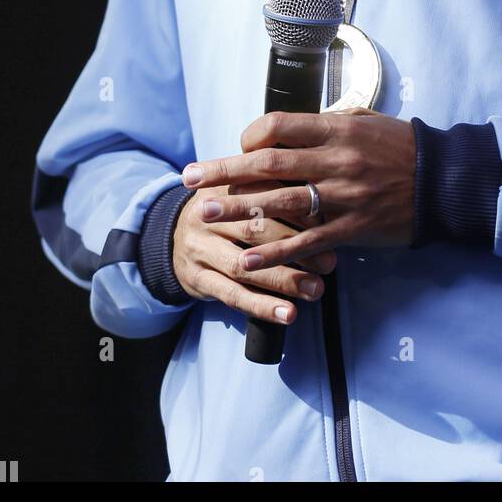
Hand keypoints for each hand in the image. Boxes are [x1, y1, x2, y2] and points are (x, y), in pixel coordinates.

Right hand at [172, 183, 336, 324]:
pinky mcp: (197, 279)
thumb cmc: (224, 211)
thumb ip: (273, 186)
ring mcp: (200, 249)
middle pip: (254, 230)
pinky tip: (288, 315)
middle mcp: (207, 216)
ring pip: (245, 267)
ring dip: (284, 281)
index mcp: (224, 186)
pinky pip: (232, 296)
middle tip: (330, 261)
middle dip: (295, 247)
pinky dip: (262, 307)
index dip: (296, 210)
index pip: (262, 195)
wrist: (171, 235)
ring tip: (316, 290)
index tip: (328, 225)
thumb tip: (322, 193)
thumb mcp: (240, 189)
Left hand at [180, 111, 417, 270]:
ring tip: (203, 214)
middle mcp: (335, 159)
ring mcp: (343, 195)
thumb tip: (292, 125)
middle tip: (189, 178)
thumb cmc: (401, 147)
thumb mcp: (366, 121)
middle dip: (223, 169)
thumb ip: (328, 124)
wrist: (442, 182)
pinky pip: (305, 240)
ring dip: (237, 208)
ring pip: (280, 200)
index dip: (251, 135)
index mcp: (337, 129)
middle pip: (268, 161)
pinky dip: (274, 251)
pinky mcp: (352, 227)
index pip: (279, 125)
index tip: (238, 147)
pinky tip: (247, 259)